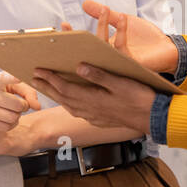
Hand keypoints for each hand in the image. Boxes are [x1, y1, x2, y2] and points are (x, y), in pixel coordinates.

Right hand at [0, 70, 40, 131]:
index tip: (18, 77)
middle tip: (21, 104)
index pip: (5, 78)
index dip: (13, 78)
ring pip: (13, 118)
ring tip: (14, 110)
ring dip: (18, 116)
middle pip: (17, 106)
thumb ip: (27, 91)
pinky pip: (5, 127)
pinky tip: (8, 117)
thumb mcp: (8, 81)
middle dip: (23, 106)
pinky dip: (11, 124)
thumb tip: (38, 107)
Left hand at [30, 63, 152, 133]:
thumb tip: (79, 67)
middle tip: (33, 78)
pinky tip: (68, 101)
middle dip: (47, 87)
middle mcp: (90, 110)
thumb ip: (99, 75)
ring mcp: (94, 117)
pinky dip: (68, 104)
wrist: (153, 119)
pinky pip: (78, 111)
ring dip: (56, 96)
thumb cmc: (139, 98)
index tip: (37, 70)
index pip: (65, 88)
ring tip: (46, 88)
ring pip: (69, 106)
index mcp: (93, 99)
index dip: (50, 79)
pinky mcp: (100, 120)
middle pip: (62, 98)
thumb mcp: (121, 82)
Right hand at [76, 0, 177, 73]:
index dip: (72, 36)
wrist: (168, 49)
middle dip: (78, 37)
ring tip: (103, 9)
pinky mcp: (131, 64)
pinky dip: (121, 31)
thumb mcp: (121, 20)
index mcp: (104, 49)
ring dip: (102, 28)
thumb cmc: (144, 37)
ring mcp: (119, 63)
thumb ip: (102, 14)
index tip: (62, 24)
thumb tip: (84, 3)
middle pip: (89, 49)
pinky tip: (121, 16)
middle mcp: (109, 58)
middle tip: (66, 26)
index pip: (85, 43)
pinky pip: (122, 49)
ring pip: (104, 49)